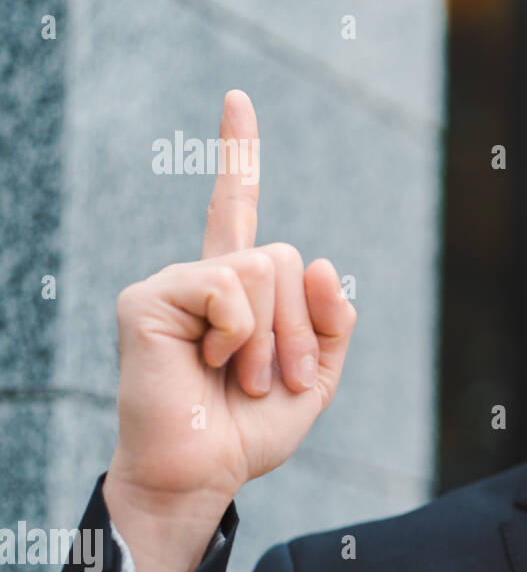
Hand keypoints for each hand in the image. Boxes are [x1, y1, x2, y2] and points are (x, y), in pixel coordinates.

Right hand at [103, 90, 357, 571]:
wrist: (205, 472)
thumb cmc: (250, 429)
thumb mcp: (317, 375)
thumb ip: (332, 321)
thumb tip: (323, 262)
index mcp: (239, 290)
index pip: (241, 209)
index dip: (239, 155)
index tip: (237, 99)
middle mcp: (205, 276)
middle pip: (289, 256)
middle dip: (300, 327)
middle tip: (275, 379)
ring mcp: (174, 283)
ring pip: (265, 268)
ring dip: (272, 337)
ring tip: (243, 378)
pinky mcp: (148, 297)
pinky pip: (228, 286)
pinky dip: (239, 333)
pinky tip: (212, 361)